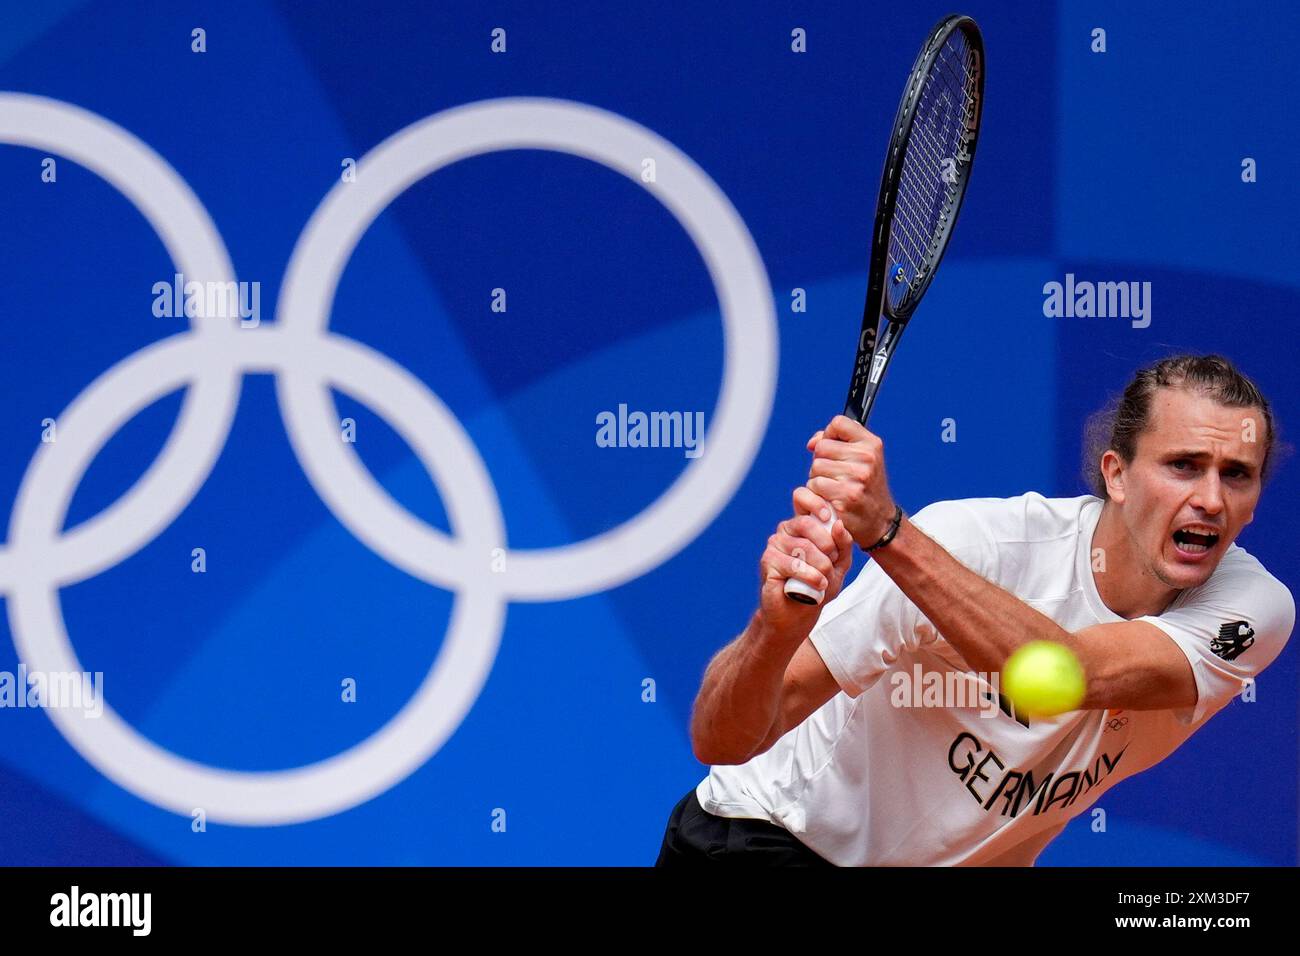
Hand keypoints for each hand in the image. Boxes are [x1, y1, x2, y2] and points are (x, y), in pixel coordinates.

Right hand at [758, 490, 855, 636]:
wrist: (798, 615)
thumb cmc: (819, 587)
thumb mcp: (840, 565)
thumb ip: (843, 544)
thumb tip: (838, 524)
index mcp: (801, 525)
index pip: (802, 498)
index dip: (817, 504)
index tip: (829, 518)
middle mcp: (785, 531)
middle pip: (807, 523)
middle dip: (826, 544)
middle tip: (832, 562)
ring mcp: (774, 545)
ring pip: (803, 546)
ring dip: (821, 566)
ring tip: (825, 581)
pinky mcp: (767, 562)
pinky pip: (793, 564)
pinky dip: (810, 576)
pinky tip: (817, 586)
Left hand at [804, 415, 898, 550]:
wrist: (879, 521)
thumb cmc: (866, 488)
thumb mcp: (862, 459)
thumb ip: (837, 442)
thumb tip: (812, 443)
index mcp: (871, 444)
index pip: (838, 423)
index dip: (829, 434)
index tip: (832, 448)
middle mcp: (866, 458)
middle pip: (822, 447)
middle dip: (822, 461)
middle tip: (836, 475)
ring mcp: (856, 477)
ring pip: (815, 467)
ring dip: (818, 478)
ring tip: (835, 488)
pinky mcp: (844, 496)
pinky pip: (814, 486)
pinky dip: (818, 494)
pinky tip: (832, 499)